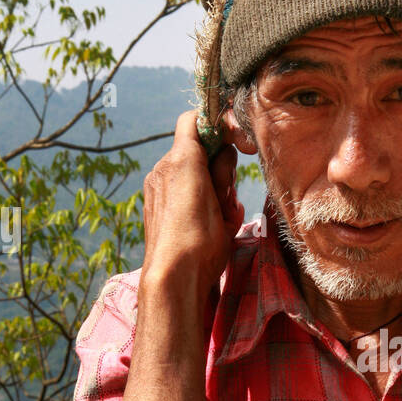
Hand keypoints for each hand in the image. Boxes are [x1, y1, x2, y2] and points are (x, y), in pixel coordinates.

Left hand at [142, 111, 245, 300]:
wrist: (175, 279)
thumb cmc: (196, 237)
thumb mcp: (213, 190)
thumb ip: (217, 161)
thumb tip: (223, 146)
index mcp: (177, 160)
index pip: (195, 121)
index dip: (219, 125)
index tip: (240, 142)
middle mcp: (164, 171)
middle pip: (203, 154)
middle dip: (222, 173)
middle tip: (226, 196)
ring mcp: (161, 193)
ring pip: (200, 180)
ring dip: (218, 195)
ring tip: (222, 220)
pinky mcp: (162, 213)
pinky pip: (192, 201)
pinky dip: (207, 210)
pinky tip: (217, 229)